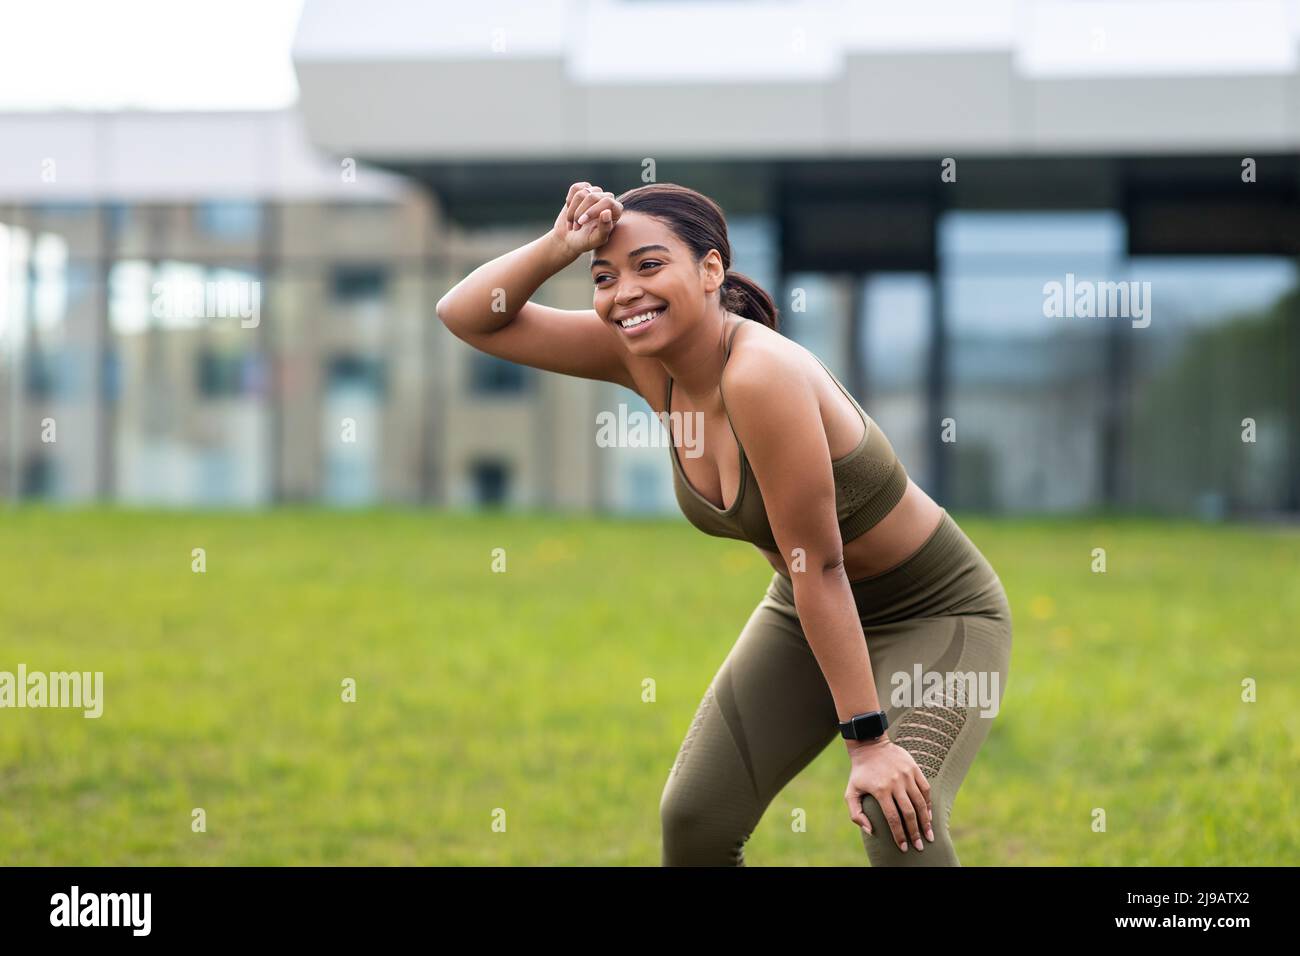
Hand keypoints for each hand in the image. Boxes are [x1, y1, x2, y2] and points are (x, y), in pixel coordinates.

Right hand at [551, 182, 621, 255]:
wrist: (568, 239)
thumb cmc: (585, 241)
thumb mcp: (595, 240)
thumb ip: (604, 229)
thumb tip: (607, 212)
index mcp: (616, 211)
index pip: (607, 202)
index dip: (592, 211)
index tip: (581, 222)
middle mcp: (607, 199)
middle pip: (592, 197)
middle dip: (580, 213)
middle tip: (576, 227)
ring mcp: (595, 193)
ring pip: (582, 193)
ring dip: (572, 210)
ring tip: (572, 223)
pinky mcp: (583, 189)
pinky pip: (575, 188)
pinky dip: (569, 201)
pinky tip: (570, 211)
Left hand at [844, 735, 933, 852]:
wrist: (870, 745)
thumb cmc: (860, 773)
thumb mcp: (851, 792)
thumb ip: (856, 814)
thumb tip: (870, 831)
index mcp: (880, 790)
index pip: (893, 818)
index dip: (899, 835)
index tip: (903, 847)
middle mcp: (896, 783)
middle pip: (909, 813)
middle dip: (915, 832)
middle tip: (919, 846)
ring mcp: (907, 775)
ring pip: (920, 803)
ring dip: (926, 821)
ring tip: (929, 835)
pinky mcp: (914, 769)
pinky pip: (925, 789)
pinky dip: (929, 804)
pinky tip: (929, 816)